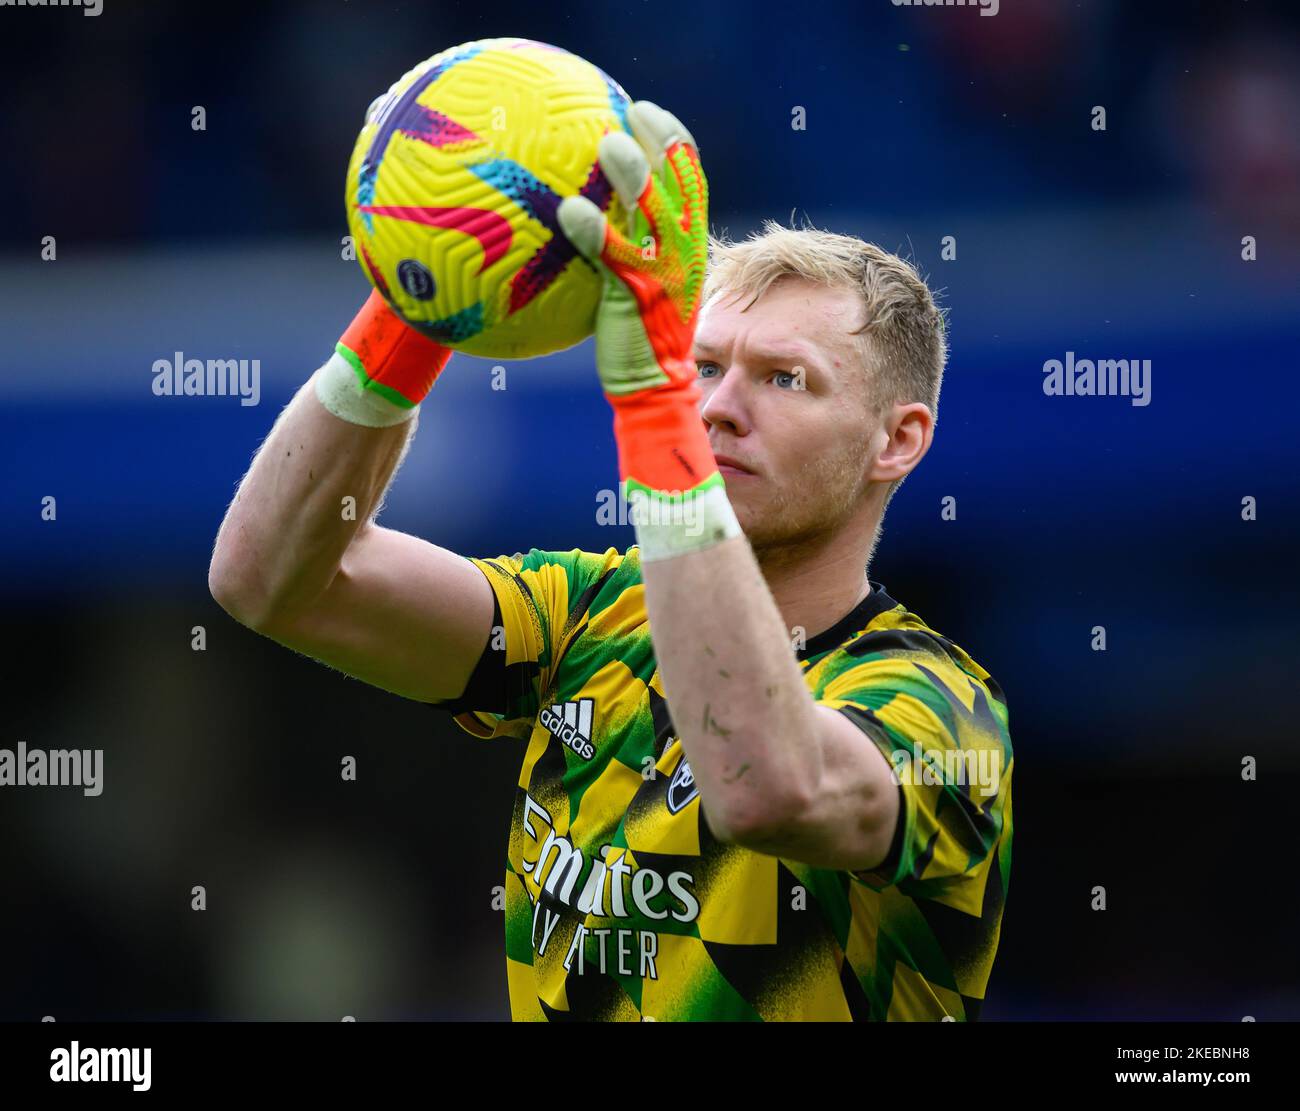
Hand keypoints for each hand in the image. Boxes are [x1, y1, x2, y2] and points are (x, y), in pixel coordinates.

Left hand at [557, 101, 708, 399]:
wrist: (653, 387)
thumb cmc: (637, 337)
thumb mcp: (638, 286)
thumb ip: (625, 248)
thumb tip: (585, 214)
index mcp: (688, 247)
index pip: (691, 184)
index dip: (675, 144)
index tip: (649, 113)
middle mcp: (684, 254)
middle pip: (683, 187)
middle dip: (664, 143)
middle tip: (636, 110)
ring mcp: (665, 274)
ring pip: (655, 216)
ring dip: (633, 178)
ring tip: (608, 144)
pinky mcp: (640, 297)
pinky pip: (615, 258)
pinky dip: (595, 233)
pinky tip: (569, 210)